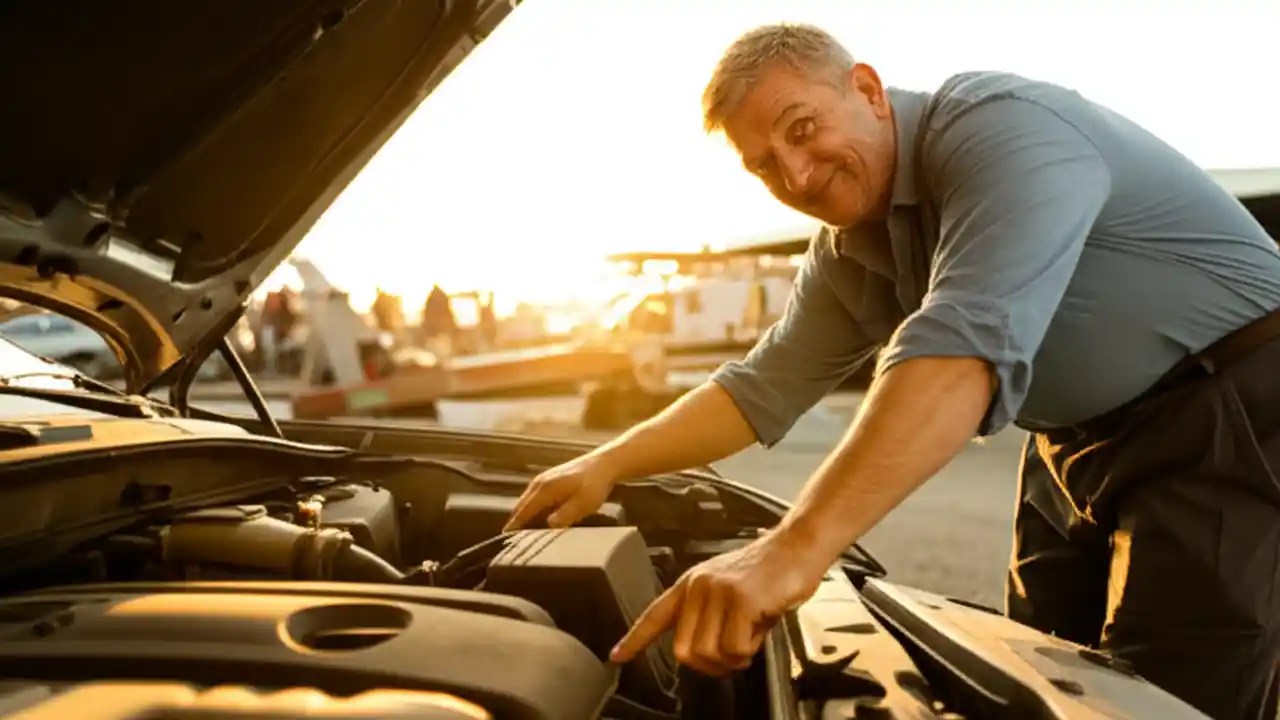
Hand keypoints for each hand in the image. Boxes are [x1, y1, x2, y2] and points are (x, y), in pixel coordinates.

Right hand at [503, 453, 619, 530]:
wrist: (605, 464)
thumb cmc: (595, 485)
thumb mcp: (583, 504)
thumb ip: (565, 515)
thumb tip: (548, 526)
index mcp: (544, 489)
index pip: (523, 512)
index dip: (514, 527)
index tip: (505, 541)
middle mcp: (539, 483)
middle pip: (521, 507)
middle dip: (515, 523)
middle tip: (511, 543)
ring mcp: (543, 480)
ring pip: (527, 502)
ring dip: (522, 516)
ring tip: (520, 534)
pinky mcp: (550, 480)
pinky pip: (534, 498)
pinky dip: (531, 509)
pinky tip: (536, 520)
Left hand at [609, 532, 823, 675]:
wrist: (797, 547)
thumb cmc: (769, 574)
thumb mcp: (728, 591)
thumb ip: (709, 616)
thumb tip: (701, 653)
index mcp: (691, 584)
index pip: (655, 615)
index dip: (635, 640)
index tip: (617, 656)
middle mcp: (698, 586)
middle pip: (684, 650)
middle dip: (709, 665)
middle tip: (733, 656)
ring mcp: (718, 592)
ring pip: (707, 653)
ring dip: (732, 659)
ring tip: (749, 638)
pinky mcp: (740, 600)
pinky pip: (734, 649)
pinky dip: (749, 650)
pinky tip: (759, 629)